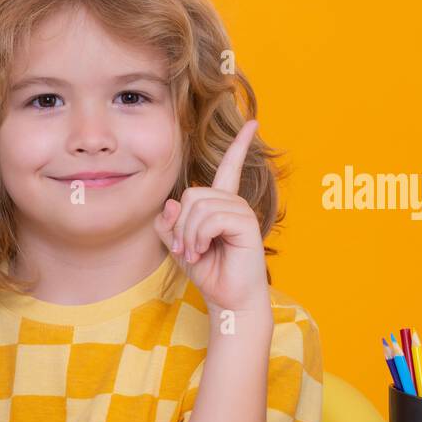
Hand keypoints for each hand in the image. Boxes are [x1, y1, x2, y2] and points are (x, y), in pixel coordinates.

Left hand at [153, 119, 269, 313]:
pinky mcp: (246, 224)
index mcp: (222, 204)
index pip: (229, 168)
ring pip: (199, 206)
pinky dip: (200, 237)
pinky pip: (211, 218)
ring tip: (196, 252)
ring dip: (189, 234)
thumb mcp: (178, 246)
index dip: (239, 146)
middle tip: (187, 250)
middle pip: (192, 194)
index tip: (253, 123)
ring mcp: (242, 212)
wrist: (228, 298)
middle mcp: (234, 204)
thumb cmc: (208, 272)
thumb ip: (168, 223)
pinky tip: (205, 251)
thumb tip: (172, 203)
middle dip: (181, 225)